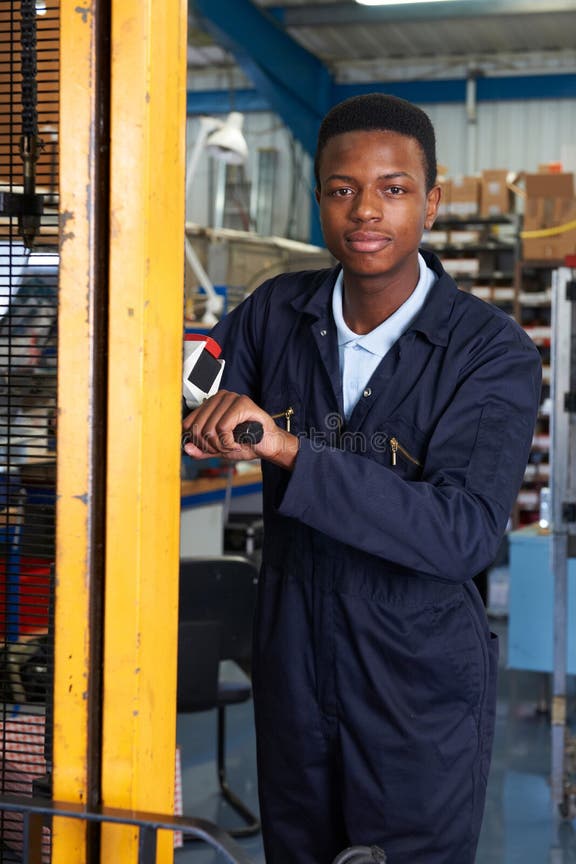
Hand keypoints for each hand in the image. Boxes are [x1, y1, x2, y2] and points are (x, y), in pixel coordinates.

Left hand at [182, 390, 298, 470]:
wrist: (268, 446)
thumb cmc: (245, 442)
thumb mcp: (217, 448)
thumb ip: (201, 449)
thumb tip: (186, 448)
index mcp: (210, 404)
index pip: (187, 424)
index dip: (198, 442)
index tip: (213, 447)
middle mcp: (219, 397)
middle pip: (198, 428)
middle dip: (211, 446)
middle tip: (225, 448)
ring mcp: (231, 398)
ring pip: (210, 429)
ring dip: (222, 445)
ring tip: (233, 444)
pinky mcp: (242, 403)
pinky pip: (223, 428)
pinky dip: (230, 442)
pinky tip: (239, 441)